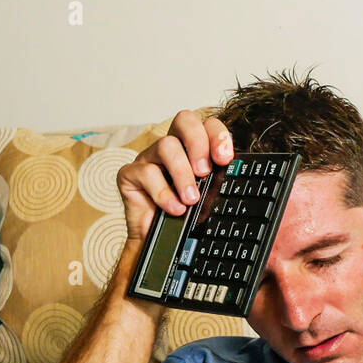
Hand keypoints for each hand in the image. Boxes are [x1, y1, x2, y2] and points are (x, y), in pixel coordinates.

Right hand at [116, 109, 233, 241]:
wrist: (159, 242)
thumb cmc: (183, 215)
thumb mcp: (206, 196)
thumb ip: (216, 180)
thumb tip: (232, 174)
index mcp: (191, 147)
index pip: (207, 125)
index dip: (217, 135)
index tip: (225, 159)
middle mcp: (170, 147)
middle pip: (184, 120)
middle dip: (198, 143)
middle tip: (204, 171)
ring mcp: (148, 158)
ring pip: (166, 145)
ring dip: (182, 173)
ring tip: (191, 198)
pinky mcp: (130, 174)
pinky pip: (147, 173)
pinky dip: (163, 193)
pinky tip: (174, 208)